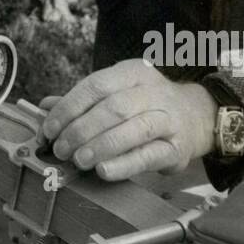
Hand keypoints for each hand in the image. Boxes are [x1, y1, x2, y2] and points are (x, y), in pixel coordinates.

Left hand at [38, 60, 216, 180]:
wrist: (198, 116)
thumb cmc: (147, 105)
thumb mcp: (118, 92)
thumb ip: (82, 100)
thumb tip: (45, 107)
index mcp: (132, 72)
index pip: (95, 85)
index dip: (69, 107)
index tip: (49, 128)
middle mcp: (152, 92)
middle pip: (112, 108)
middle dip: (81, 129)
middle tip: (61, 149)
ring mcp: (167, 119)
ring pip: (131, 130)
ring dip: (100, 146)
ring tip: (77, 160)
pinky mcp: (177, 148)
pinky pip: (148, 156)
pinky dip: (123, 164)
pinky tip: (103, 171)